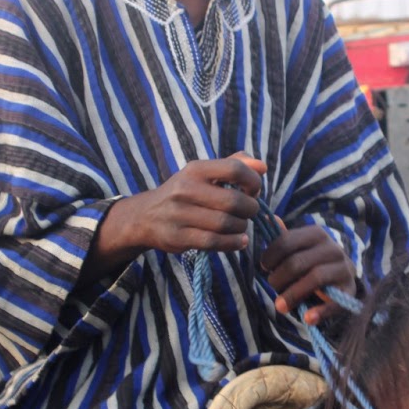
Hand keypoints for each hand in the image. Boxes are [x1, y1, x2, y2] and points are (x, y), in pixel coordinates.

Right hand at [108, 154, 266, 256]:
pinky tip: (239, 241)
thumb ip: (234, 165)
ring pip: (226, 224)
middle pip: (234, 201)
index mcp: (195, 169)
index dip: (253, 181)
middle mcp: (185, 189)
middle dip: (250, 209)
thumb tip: (262, 167)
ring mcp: (179, 214)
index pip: (234, 169)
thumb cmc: (185, 192)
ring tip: (240, 226)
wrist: (146, 216)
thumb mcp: (204, 173)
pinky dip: (233, 243)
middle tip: (249, 212)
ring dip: (242, 227)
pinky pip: (215, 242)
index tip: (254, 191)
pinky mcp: (178, 237)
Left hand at [261, 223, 356, 324]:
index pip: (286, 242)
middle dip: (279, 279)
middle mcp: (333, 248)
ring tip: (280, 306)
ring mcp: (344, 269)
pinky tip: (308, 318)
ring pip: (314, 278)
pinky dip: (320, 312)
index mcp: (316, 234)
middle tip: (272, 287)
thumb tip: (269, 218)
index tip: (265, 268)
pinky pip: (335, 302)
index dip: (270, 256)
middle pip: (297, 262)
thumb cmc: (313, 262)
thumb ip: (284, 239)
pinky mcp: (350, 290)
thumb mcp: (299, 249)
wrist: (342, 278)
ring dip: (293, 295)